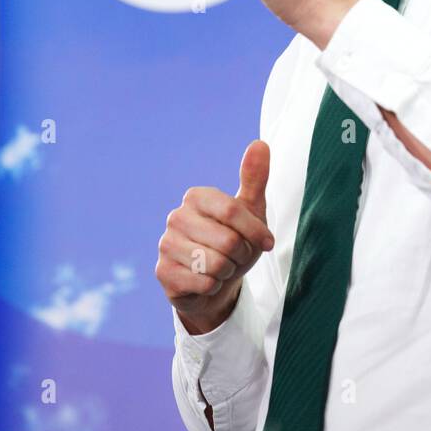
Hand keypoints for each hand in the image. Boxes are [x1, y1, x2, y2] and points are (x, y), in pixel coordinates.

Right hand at [155, 138, 273, 334]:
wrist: (216, 283)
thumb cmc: (235, 242)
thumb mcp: (251, 211)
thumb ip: (255, 178)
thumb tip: (260, 143)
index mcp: (196, 196)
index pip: (233, 211)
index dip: (256, 232)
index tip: (267, 242)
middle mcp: (176, 216)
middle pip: (228, 241)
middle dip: (241, 255)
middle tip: (235, 256)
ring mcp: (166, 244)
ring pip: (216, 264)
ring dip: (227, 272)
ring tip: (220, 268)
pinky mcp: (163, 272)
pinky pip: (203, 284)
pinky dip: (214, 287)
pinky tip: (206, 281)